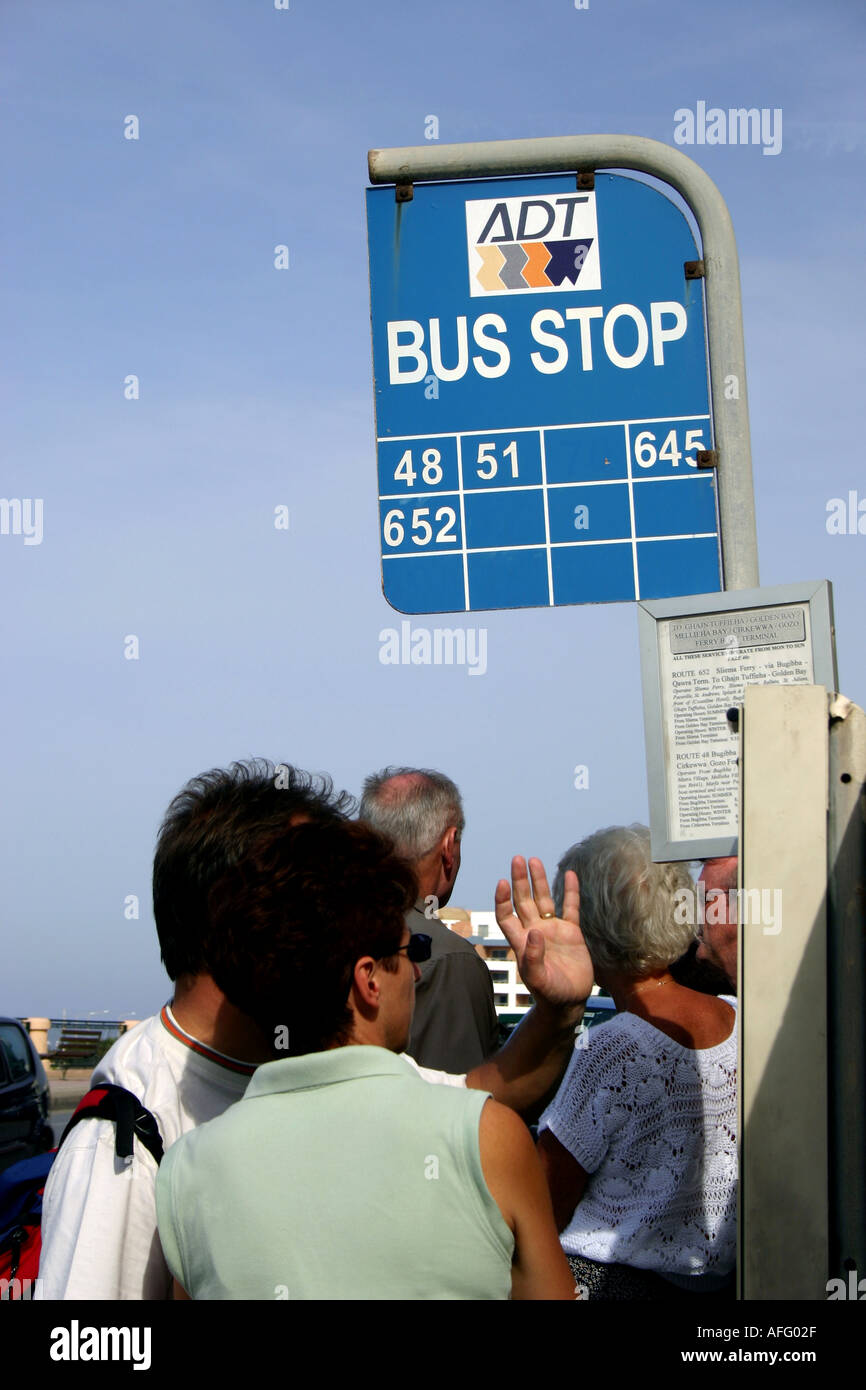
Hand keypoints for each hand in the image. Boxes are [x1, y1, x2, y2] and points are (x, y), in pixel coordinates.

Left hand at [494, 857, 592, 1010]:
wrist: (568, 1002)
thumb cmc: (549, 994)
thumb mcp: (538, 980)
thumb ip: (533, 958)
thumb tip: (534, 932)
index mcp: (521, 941)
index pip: (507, 915)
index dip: (503, 899)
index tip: (502, 882)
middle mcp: (534, 931)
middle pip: (523, 901)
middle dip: (519, 881)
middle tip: (517, 859)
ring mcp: (553, 930)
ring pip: (544, 900)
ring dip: (539, 881)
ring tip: (534, 860)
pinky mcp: (571, 932)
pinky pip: (570, 907)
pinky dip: (570, 892)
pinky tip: (569, 875)